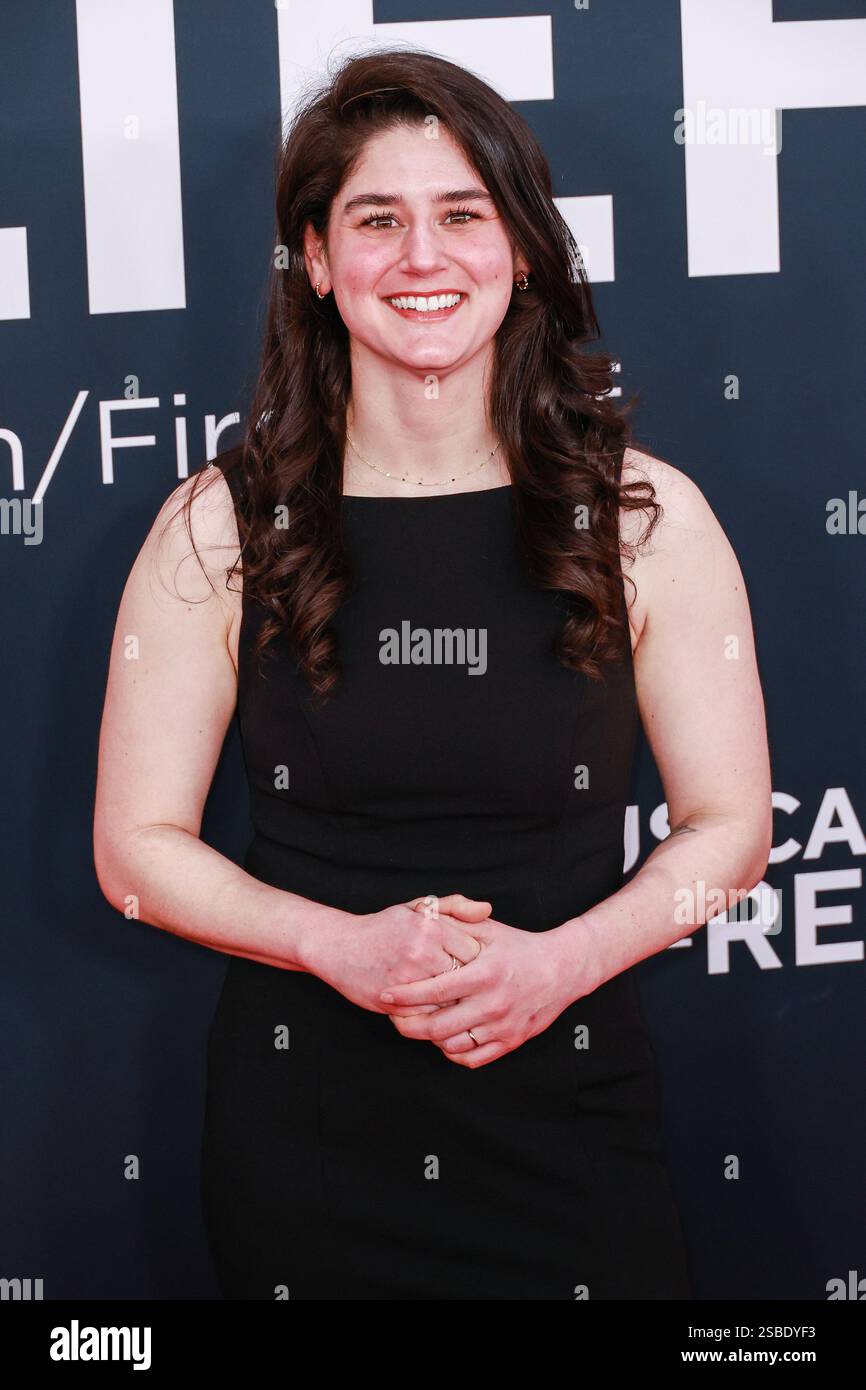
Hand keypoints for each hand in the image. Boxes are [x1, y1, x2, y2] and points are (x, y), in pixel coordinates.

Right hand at [302, 894, 489, 1014]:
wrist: (338, 946)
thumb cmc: (384, 927)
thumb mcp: (418, 908)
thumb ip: (455, 906)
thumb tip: (487, 910)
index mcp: (430, 927)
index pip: (475, 950)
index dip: (478, 959)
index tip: (474, 963)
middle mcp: (421, 952)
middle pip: (465, 977)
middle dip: (469, 983)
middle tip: (471, 986)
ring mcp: (407, 979)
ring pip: (449, 1000)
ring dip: (454, 1001)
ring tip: (456, 998)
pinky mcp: (394, 1002)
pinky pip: (428, 1015)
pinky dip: (433, 1014)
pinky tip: (433, 1007)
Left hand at [380, 915, 595, 1067]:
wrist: (563, 969)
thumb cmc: (520, 946)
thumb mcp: (489, 930)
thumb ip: (456, 922)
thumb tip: (424, 916)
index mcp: (484, 974)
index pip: (434, 991)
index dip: (404, 995)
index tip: (384, 994)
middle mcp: (493, 1004)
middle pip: (437, 1026)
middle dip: (408, 1025)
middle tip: (393, 1018)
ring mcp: (502, 1026)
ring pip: (452, 1045)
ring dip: (428, 1039)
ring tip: (416, 1026)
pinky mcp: (510, 1042)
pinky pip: (472, 1058)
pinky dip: (452, 1052)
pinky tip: (443, 1038)